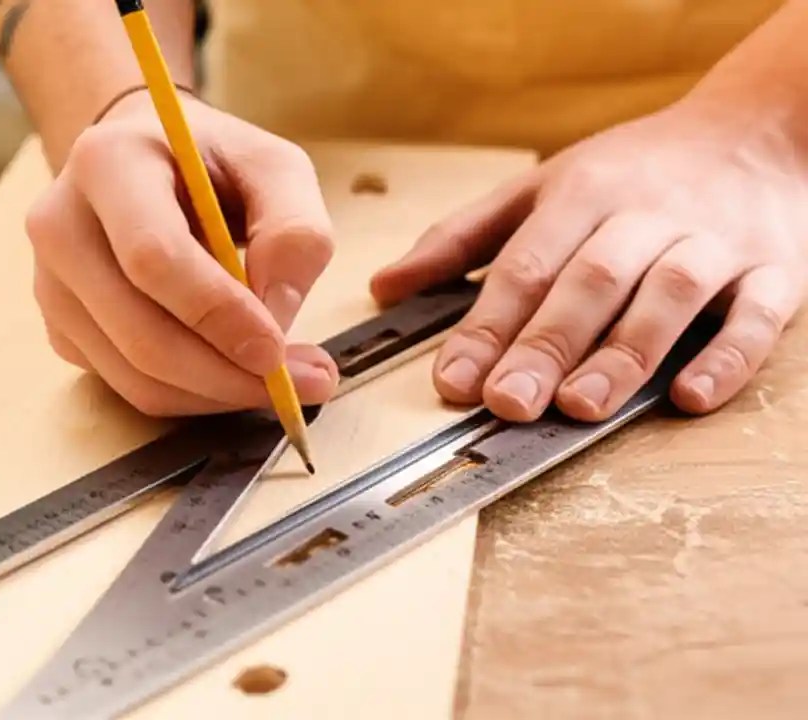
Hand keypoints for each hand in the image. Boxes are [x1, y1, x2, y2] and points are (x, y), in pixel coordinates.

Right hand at [27, 91, 339, 415]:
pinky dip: (191, 394)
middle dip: (226, 374)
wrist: (143, 163)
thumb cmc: (211, 164)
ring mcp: (51, 285)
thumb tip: (276, 314)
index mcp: (108, 163)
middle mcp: (61, 226)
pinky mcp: (59, 329)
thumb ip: (294, 229)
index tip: (277, 350)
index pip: (153, 257)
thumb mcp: (273, 168)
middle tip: (298, 384)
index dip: (217, 313)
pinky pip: (128, 387)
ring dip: (216, 393)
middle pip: (141, 333)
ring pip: (135, 376)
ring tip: (278, 379)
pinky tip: (229, 367)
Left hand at [371, 97, 807, 421]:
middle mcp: (647, 214)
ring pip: (671, 296)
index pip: (526, 265)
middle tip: (506, 404)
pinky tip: (690, 396)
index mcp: (583, 193)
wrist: (753, 130)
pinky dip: (728, 355)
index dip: (486, 326)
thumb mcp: (539, 188)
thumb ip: (462, 238)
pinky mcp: (777, 269)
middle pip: (591, 281)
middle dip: (546, 345)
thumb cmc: (629, 172)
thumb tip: (385, 285)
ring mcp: (716, 242)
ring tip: (580, 406)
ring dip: (625, 353)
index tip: (453, 380)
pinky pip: (760, 314)